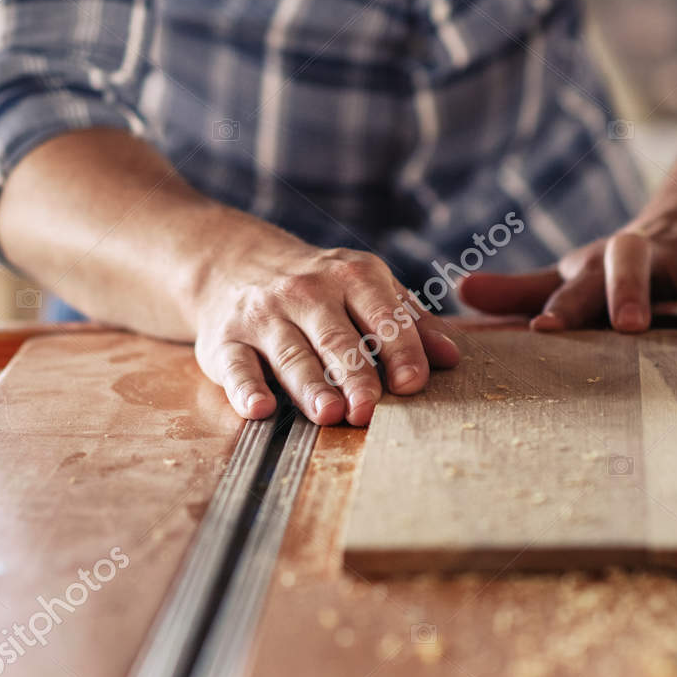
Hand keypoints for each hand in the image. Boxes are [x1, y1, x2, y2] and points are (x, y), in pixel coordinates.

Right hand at [187, 220, 460, 424]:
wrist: (230, 262)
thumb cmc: (315, 286)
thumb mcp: (365, 287)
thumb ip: (409, 322)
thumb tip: (451, 358)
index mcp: (352, 277)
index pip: (382, 316)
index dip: (399, 351)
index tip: (413, 383)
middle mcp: (306, 292)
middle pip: (336, 339)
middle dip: (356, 374)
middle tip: (370, 410)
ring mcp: (263, 316)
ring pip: (292, 354)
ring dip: (310, 385)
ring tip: (330, 413)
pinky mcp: (225, 341)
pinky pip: (236, 366)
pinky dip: (246, 388)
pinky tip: (259, 408)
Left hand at [457, 190, 676, 331]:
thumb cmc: (624, 267)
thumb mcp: (577, 275)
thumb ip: (522, 291)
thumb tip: (459, 294)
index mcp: (600, 264)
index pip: (576, 285)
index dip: (561, 306)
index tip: (543, 330)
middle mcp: (646, 256)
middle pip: (635, 263)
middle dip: (632, 292)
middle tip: (628, 325)